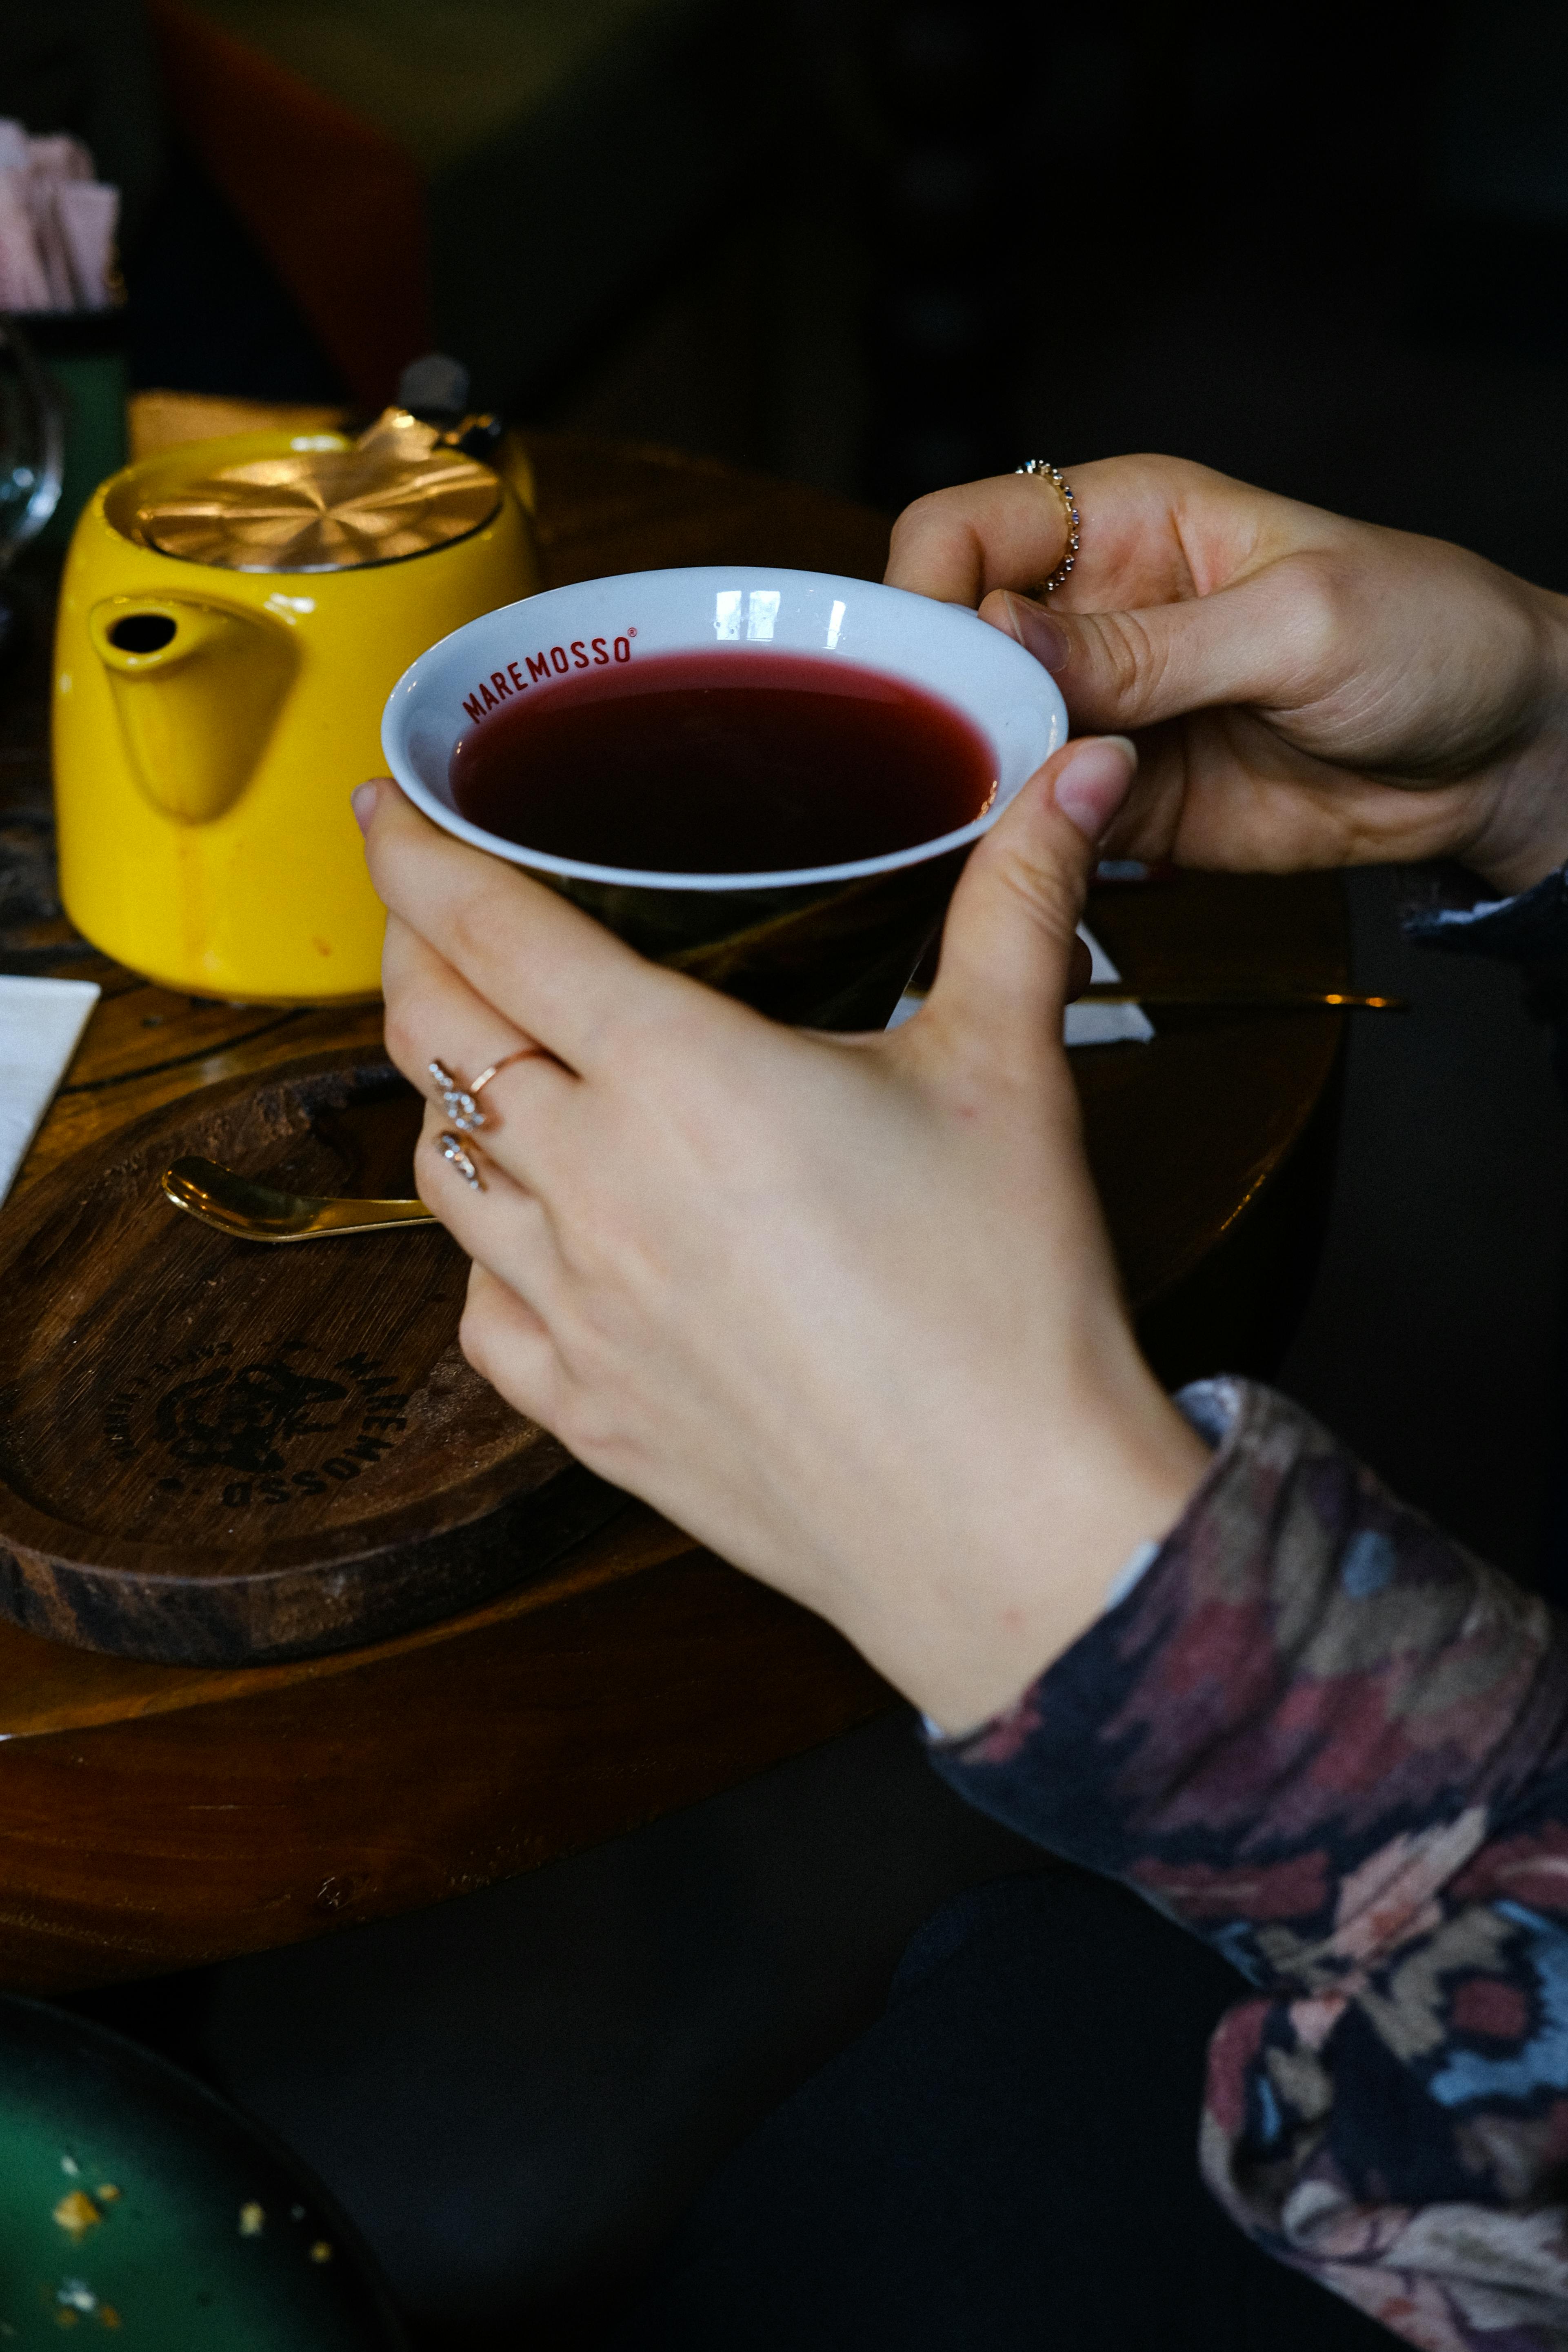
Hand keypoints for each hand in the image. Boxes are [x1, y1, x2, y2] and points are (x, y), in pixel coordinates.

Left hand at [359, 741, 1207, 1735]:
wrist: (1003, 1520)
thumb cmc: (1005, 1302)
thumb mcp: (1009, 1067)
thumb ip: (1021, 896)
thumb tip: (1081, 772)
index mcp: (680, 1077)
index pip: (490, 928)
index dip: (415, 852)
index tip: (383, 809)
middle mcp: (595, 1184)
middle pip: (433, 1036)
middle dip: (412, 952)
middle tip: (431, 915)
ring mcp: (574, 1307)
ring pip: (439, 1165)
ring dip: (446, 1097)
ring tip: (491, 1065)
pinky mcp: (583, 1410)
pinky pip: (477, 1306)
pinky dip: (485, 1248)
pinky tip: (535, 1233)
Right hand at [886, 456, 1567, 895]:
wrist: (1501, 756)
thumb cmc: (1432, 637)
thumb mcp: (1299, 622)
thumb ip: (1151, 644)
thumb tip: (1004, 642)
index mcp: (1121, 524)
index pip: (960, 535)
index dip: (927, 596)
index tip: (941, 670)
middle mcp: (1090, 616)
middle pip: (948, 647)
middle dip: (940, 705)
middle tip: (971, 763)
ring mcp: (1101, 715)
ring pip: (979, 744)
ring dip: (977, 789)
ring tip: (1003, 826)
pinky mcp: (1121, 803)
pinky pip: (1035, 826)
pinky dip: (1021, 853)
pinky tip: (1034, 869)